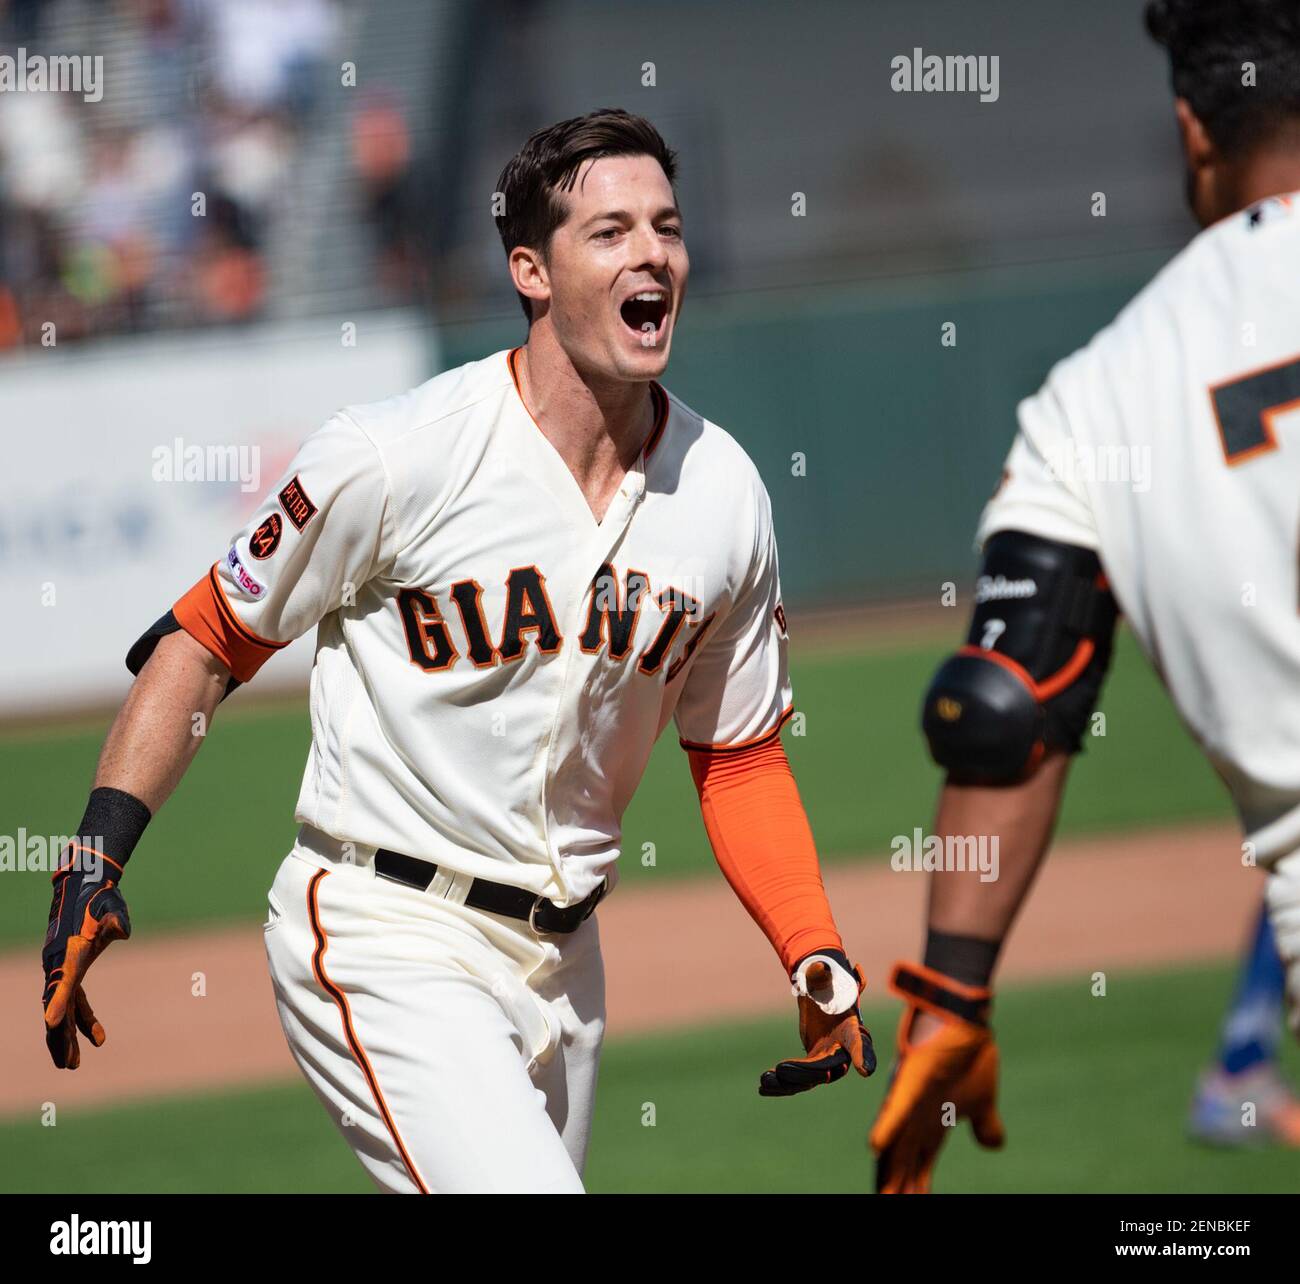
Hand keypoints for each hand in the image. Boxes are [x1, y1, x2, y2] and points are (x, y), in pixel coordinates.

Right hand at [42, 844, 130, 1069]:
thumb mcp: (112, 906)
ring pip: (61, 1010)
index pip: (63, 982)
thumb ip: (116, 919)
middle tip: (68, 1064)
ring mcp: (62, 968)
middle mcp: (59, 964)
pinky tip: (98, 1039)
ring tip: (74, 1065)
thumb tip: (123, 930)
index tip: (53, 1024)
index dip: (59, 1003)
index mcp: (70, 953)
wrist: (86, 886)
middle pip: (55, 1006)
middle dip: (59, 1037)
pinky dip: (84, 1020)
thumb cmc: (100, 897)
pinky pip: (74, 1001)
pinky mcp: (72, 969)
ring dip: (67, 1038)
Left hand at [759, 950, 875, 1095]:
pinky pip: (799, 1078)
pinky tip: (763, 1087)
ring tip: (764, 1081)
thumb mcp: (822, 976)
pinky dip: (782, 1083)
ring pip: (810, 1079)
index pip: (859, 1042)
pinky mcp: (814, 1063)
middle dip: (805, 1072)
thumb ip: (820, 974)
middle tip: (781, 1069)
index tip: (864, 1070)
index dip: (863, 1055)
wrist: (820, 991)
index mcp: (851, 1026)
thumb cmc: (825, 982)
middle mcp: (843, 1048)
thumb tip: (818, 965)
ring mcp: (828, 1059)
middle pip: (828, 1068)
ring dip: (788, 1083)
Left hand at [869, 962, 1002, 1192]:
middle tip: (888, 1205)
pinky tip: (876, 1146)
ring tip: (883, 1196)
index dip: (915, 1186)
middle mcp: (915, 1116)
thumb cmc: (971, 1056)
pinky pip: (898, 1106)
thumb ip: (985, 1125)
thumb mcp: (983, 1101)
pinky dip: (887, 1127)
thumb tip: (994, 1146)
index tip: (909, 1205)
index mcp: (932, 1124)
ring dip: (890, 1171)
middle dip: (898, 1187)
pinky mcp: (912, 1080)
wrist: (968, 1020)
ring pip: (896, 1144)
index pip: (919, 1163)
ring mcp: (911, 1100)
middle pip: (903, 1162)